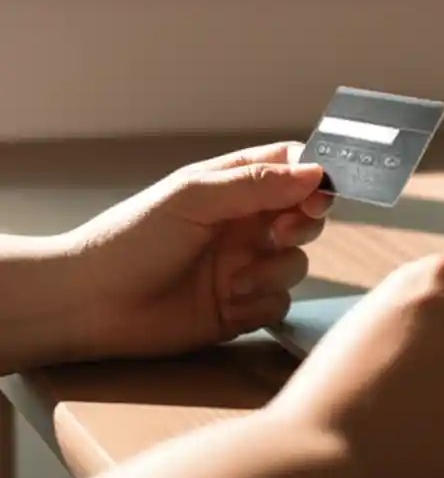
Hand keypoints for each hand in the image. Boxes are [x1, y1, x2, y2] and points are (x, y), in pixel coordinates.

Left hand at [64, 142, 331, 360]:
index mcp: (232, 187)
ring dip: (275, 271)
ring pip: (296, 263)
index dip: (315, 178)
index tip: (319, 194)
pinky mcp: (241, 308)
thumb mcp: (194, 198)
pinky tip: (228, 303)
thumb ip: (257, 184)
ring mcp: (244, 266)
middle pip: (305, 216)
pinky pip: (279, 303)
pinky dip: (261, 302)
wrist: (90, 304)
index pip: (292, 170)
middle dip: (301, 226)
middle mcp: (244, 224)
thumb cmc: (131, 239)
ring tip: (235, 280)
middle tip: (276, 235)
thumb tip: (317, 173)